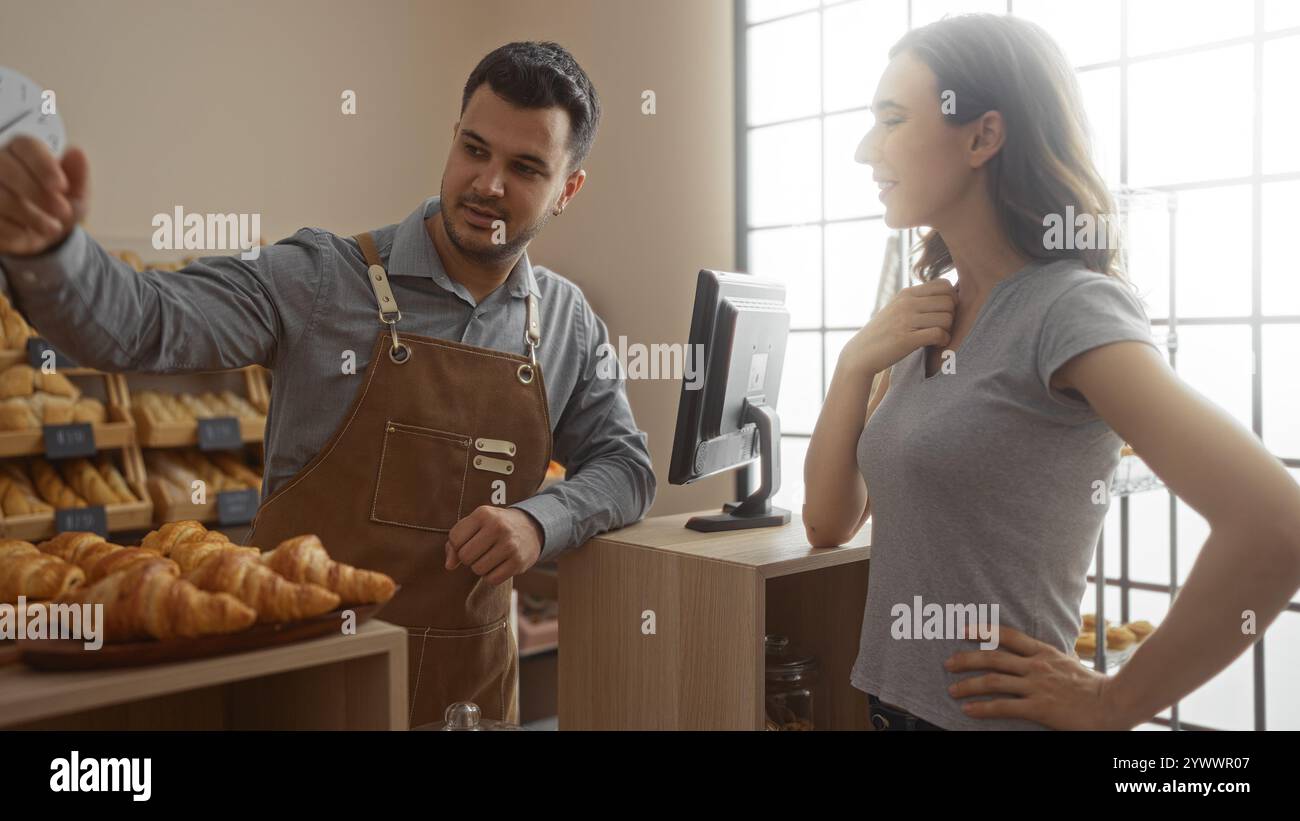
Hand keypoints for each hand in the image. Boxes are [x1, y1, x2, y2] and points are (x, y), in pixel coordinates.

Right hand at [0, 136, 89, 255]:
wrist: (38, 234)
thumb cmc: (55, 207)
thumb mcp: (75, 195)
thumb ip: (78, 175)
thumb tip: (78, 153)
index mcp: (22, 150)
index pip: (27, 146)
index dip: (44, 166)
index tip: (61, 187)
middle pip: (7, 167)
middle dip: (38, 192)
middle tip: (63, 212)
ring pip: (0, 195)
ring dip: (30, 214)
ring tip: (53, 229)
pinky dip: (13, 229)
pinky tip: (26, 232)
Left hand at [444, 505, 542, 584]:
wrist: (531, 528)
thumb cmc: (494, 527)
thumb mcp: (475, 525)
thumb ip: (455, 542)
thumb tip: (449, 566)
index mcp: (483, 514)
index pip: (455, 539)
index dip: (458, 545)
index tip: (469, 541)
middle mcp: (497, 526)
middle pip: (465, 556)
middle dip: (469, 558)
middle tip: (480, 551)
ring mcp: (510, 545)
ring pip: (478, 569)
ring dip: (481, 567)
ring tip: (491, 557)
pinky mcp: (518, 562)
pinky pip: (492, 579)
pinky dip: (492, 576)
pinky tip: (499, 565)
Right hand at [837, 278, 955, 377]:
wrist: (861, 353)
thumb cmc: (884, 333)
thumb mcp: (897, 308)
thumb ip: (917, 300)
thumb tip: (948, 293)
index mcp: (906, 293)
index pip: (944, 285)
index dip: (952, 299)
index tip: (944, 313)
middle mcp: (906, 303)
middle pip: (949, 302)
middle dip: (951, 316)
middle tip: (942, 327)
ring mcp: (905, 320)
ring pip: (946, 318)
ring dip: (948, 330)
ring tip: (938, 337)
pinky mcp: (906, 339)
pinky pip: (938, 334)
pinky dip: (943, 341)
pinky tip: (936, 344)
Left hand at [944, 624, 1138, 729]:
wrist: (1114, 703)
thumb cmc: (1094, 687)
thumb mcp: (1069, 664)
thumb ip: (1051, 660)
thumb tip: (1041, 657)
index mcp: (1044, 652)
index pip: (1008, 636)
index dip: (983, 631)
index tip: (965, 630)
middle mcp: (1036, 666)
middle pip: (992, 657)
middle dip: (966, 659)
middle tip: (948, 663)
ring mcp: (1037, 686)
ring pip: (993, 681)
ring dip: (968, 685)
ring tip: (952, 690)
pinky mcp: (1039, 707)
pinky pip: (1003, 706)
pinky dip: (983, 708)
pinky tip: (968, 710)